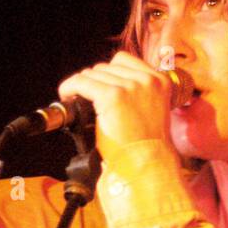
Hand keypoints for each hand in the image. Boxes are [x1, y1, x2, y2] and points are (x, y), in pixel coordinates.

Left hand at [57, 51, 177, 163]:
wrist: (148, 165)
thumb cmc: (147, 149)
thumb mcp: (150, 112)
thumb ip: (137, 94)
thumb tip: (106, 85)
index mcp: (160, 82)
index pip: (123, 61)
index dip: (107, 74)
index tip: (98, 86)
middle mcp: (147, 80)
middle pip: (106, 67)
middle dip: (93, 82)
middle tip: (85, 98)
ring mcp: (130, 87)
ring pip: (93, 74)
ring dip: (82, 86)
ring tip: (77, 99)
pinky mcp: (113, 96)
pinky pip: (82, 82)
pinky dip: (70, 87)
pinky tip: (66, 95)